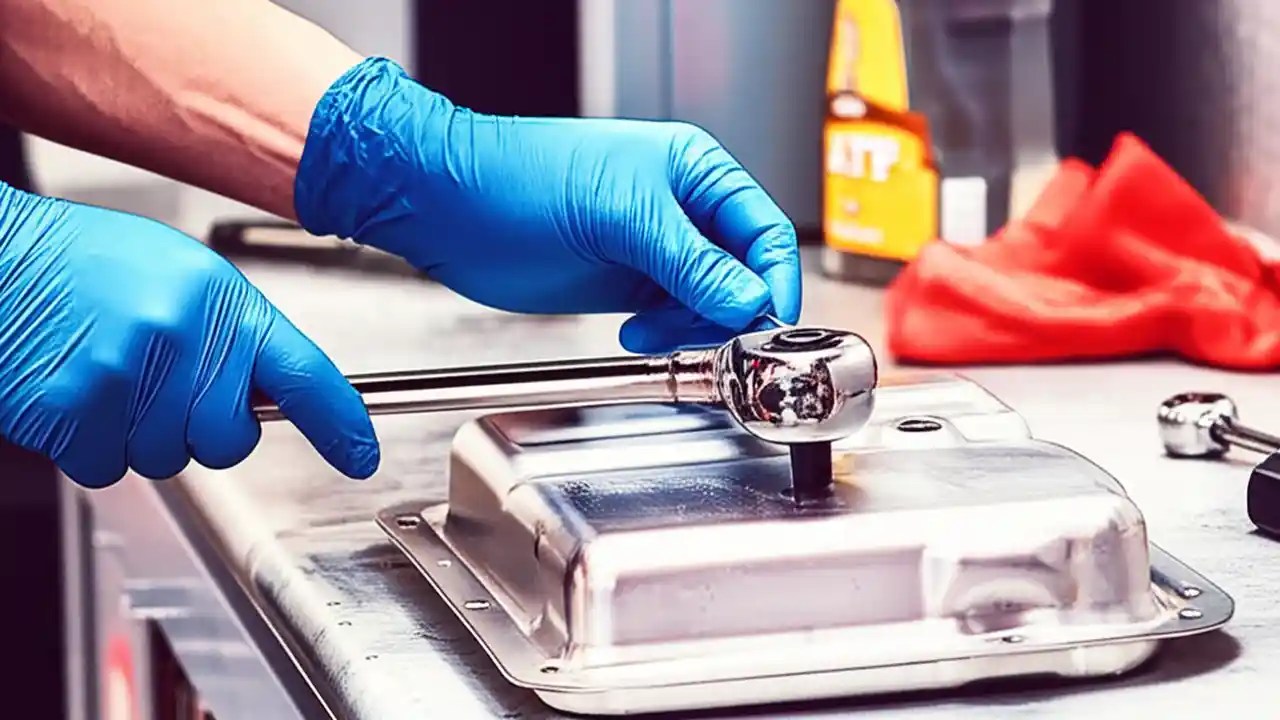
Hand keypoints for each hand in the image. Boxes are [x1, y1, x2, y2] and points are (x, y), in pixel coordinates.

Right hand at [0, 182, 376, 486]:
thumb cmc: (82, 264)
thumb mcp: (177, 275)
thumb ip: (227, 332)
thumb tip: (269, 390)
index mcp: (220, 301)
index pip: (303, 374)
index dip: (339, 422)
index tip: (361, 453)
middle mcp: (185, 337)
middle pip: (227, 441)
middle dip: (196, 428)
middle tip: (155, 384)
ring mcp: (131, 376)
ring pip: (164, 458)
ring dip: (135, 433)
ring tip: (103, 372)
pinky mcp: (77, 411)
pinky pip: (106, 467)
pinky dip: (87, 444)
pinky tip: (73, 392)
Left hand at [294, 58, 800, 353]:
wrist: (449, 209)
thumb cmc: (521, 180)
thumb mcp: (620, 220)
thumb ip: (692, 265)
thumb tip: (750, 301)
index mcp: (695, 172)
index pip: (765, 232)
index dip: (773, 282)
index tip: (768, 327)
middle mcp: (682, 210)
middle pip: (743, 274)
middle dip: (731, 313)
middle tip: (712, 343)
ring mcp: (655, 249)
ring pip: (710, 304)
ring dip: (694, 329)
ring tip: (655, 334)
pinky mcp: (628, 283)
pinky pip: (673, 318)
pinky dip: (667, 337)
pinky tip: (636, 335)